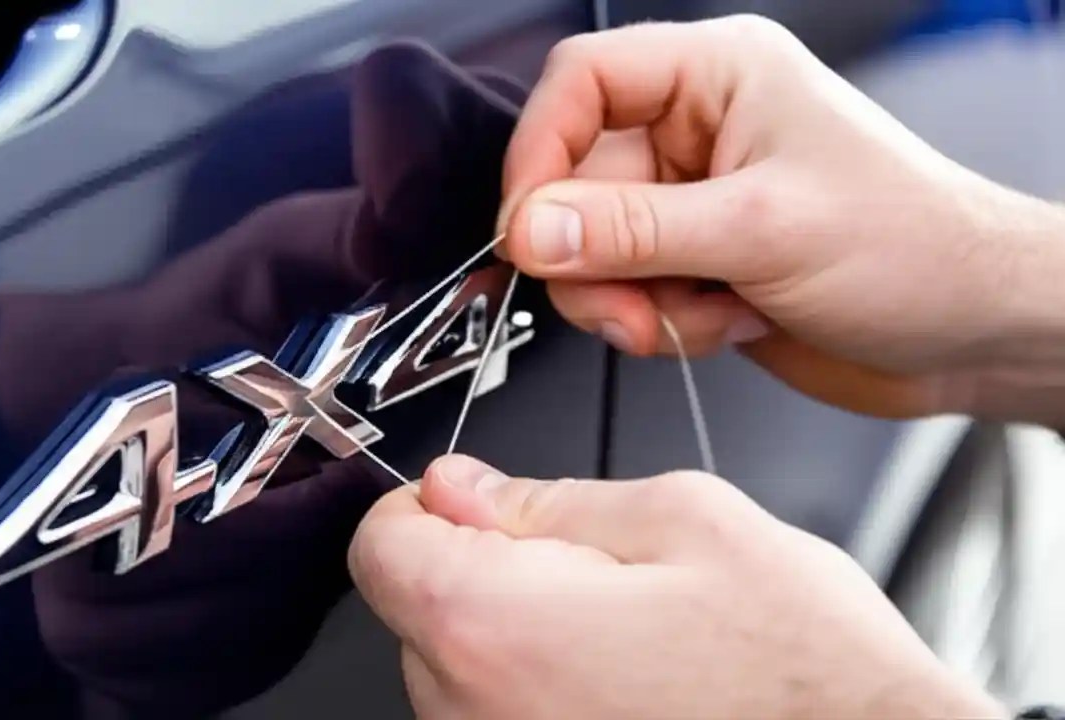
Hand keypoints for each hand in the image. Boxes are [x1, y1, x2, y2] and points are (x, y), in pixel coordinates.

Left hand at [349, 454, 1002, 719]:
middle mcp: (473, 712)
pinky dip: (543, 687)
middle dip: (484, 566)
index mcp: (493, 625)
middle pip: (417, 605)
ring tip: (628, 634)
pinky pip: (502, 714)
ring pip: (460, 664)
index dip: (425, 505)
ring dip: (519, 631)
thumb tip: (459, 487)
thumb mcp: (686, 521)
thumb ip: (546, 497)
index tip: (474, 501)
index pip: (378, 543)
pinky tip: (627, 682)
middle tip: (593, 568)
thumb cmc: (804, 668)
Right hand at [499, 16, 1064, 422]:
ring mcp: (693, 202)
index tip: (528, 224)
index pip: (582, 82)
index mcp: (718, 77)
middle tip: (628, 301)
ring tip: (694, 316)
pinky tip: (724, 322)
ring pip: (591, 249)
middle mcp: (697, 132)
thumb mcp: (762, 231)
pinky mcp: (694, 262)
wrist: (971, 333)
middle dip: (594, 258)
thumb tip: (532, 228)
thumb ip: (633, 231)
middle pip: (573, 180)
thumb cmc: (916, 247)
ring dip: (629, 301)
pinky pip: (625, 293)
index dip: (540, 150)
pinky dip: (659, 324)